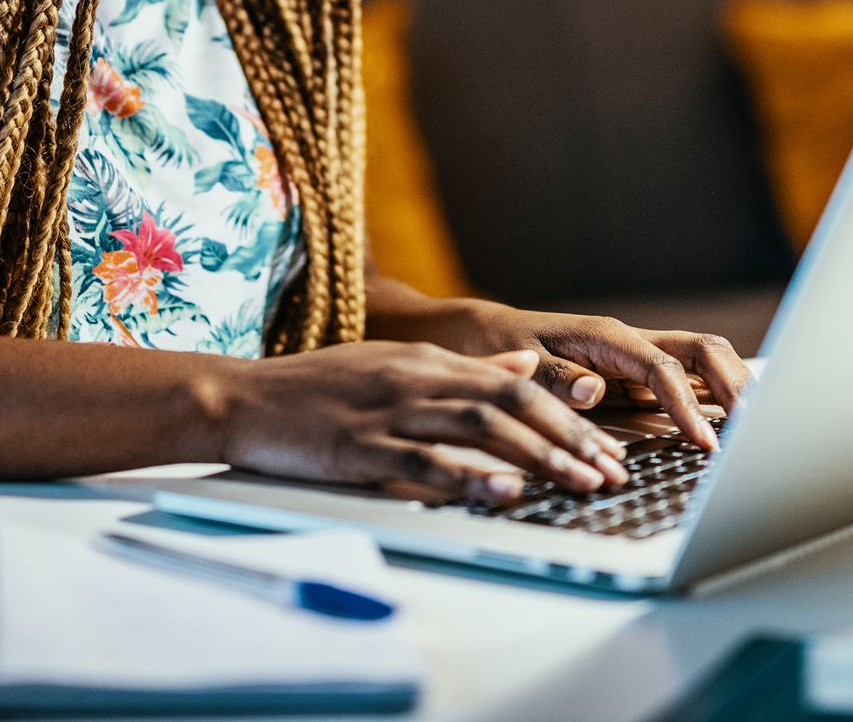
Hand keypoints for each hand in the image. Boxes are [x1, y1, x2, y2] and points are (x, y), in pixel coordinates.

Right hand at [216, 340, 632, 502]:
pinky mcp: (360, 447)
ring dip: (537, 456)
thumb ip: (464, 367)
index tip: (606, 449)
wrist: (241, 398)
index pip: (516, 384)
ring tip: (579, 482)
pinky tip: (504, 492)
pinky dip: (469, 476)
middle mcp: (417, 379)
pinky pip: (424, 461)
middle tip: (611, 471)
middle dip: (569, 437)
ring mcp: (389, 412)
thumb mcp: (395, 363)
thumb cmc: (316, 388)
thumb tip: (524, 365)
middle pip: (511, 402)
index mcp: (428, 361)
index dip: (568, 416)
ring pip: (480, 427)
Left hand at [422, 304, 752, 451]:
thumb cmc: (497, 348)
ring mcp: (639, 360)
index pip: (663, 368)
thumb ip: (556, 381)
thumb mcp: (515, 366)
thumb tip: (595, 393)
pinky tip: (731, 432)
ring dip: (735, 391)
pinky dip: (714, 402)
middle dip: (737, 386)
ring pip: (704, 364)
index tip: (706, 444)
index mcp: (607, 339)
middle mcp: (632, 344)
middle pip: (704, 352)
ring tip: (759, 432)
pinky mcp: (638, 378)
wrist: (481, 337)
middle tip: (758, 431)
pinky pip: (687, 384)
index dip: (687, 406)